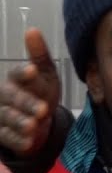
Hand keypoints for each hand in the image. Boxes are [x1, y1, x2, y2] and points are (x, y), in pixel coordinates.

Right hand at [0, 29, 63, 155]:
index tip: (32, 71)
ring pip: (8, 118)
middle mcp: (5, 95)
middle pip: (12, 98)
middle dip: (26, 103)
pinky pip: (8, 137)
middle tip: (42, 109)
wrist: (39, 118)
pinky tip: (28, 142)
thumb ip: (40, 55)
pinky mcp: (3, 133)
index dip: (24, 73)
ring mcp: (2, 114)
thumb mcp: (46, 74)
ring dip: (20, 122)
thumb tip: (32, 30)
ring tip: (33, 126)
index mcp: (16, 79)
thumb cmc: (41, 91)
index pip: (17, 73)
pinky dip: (18, 140)